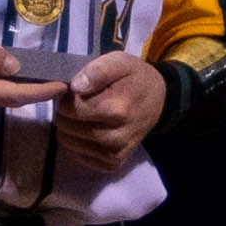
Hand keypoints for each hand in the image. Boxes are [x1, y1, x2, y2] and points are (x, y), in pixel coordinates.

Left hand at [53, 51, 166, 168]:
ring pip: (68, 142)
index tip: (77, 91)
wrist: (158, 101)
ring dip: (70, 128)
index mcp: (116, 109)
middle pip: (66, 126)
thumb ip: (97, 70)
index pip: (69, 108)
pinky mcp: (113, 163)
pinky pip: (79, 156)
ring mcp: (114, 152)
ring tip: (84, 115)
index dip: (67, 97)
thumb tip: (75, 87)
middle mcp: (115, 136)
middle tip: (80, 103)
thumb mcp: (120, 62)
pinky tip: (88, 130)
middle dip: (67, 113)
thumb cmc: (134, 78)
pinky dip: (77, 143)